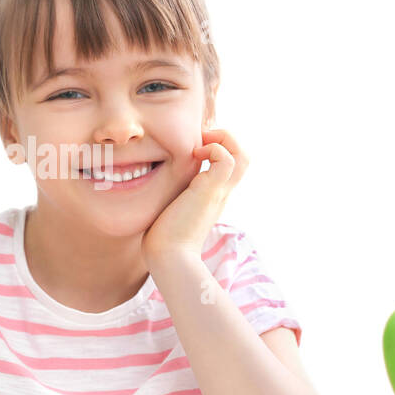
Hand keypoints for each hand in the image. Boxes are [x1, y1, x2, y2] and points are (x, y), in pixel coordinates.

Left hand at [141, 127, 248, 267]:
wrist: (168, 255)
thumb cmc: (163, 237)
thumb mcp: (170, 207)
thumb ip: (170, 194)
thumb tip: (151, 184)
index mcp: (212, 195)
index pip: (230, 165)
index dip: (217, 148)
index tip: (194, 145)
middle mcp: (221, 192)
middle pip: (243, 158)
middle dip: (225, 139)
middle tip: (200, 140)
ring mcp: (218, 191)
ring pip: (243, 156)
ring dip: (224, 141)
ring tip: (201, 145)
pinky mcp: (210, 191)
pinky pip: (227, 160)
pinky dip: (214, 149)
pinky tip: (194, 155)